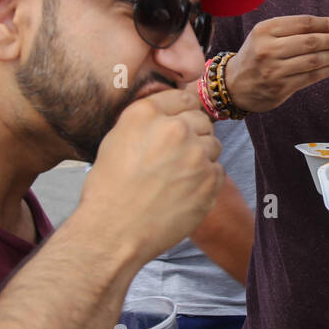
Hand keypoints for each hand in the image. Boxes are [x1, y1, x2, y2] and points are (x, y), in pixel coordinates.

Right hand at [80, 89, 223, 265]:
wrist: (116, 231)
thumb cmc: (110, 189)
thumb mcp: (117, 140)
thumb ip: (148, 120)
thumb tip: (172, 113)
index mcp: (147, 114)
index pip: (184, 97)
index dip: (182, 112)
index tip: (179, 124)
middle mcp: (175, 129)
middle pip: (202, 121)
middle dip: (192, 135)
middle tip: (174, 157)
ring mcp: (197, 155)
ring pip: (213, 145)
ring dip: (201, 156)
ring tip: (177, 176)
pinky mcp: (211, 181)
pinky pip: (218, 170)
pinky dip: (206, 179)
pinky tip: (184, 192)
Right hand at [225, 15, 328, 112]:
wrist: (233, 84)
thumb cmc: (256, 55)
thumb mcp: (266, 35)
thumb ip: (293, 30)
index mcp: (265, 30)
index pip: (303, 23)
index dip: (326, 23)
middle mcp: (268, 49)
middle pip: (311, 42)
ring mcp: (274, 70)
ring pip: (313, 60)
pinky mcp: (280, 88)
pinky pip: (311, 77)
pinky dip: (328, 71)